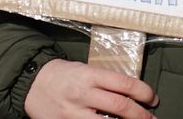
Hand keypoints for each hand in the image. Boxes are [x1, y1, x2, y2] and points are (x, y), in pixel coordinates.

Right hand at [23, 59, 157, 118]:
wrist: (30, 84)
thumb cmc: (61, 75)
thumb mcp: (82, 69)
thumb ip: (104, 81)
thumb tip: (132, 94)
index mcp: (88, 74)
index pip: (125, 84)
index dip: (145, 93)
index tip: (152, 98)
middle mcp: (82, 93)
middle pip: (122, 106)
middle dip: (142, 115)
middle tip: (151, 118)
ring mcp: (74, 113)